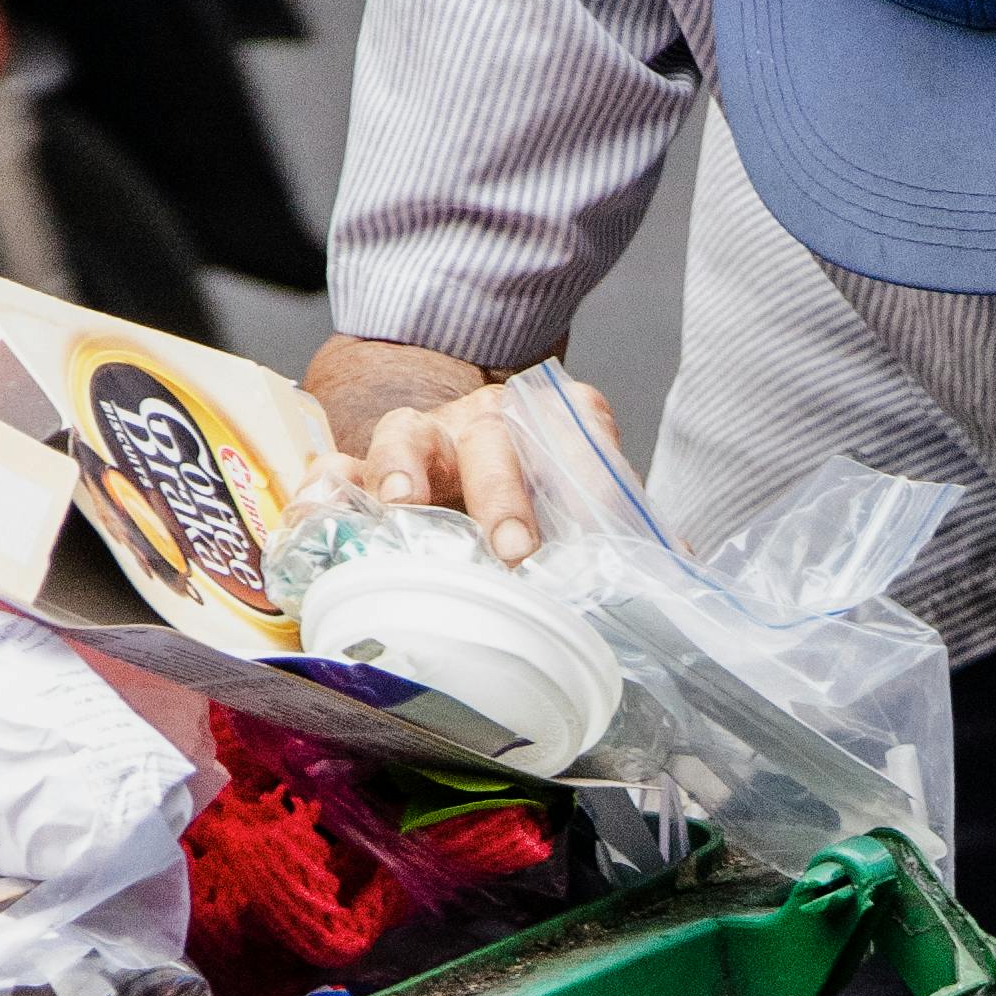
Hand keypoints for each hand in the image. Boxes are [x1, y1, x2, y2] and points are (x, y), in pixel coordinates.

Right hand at [301, 338, 629, 570]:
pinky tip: (314, 516)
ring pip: (406, 436)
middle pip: (493, 443)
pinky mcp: (361, 468)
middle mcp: (484, 423)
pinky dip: (323, 490)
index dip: (589, 481)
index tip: (597, 530)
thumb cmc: (533, 495)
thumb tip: (681, 572)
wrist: (460, 459)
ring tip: (401, 505)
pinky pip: (333, 469)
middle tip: (514, 550)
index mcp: (550, 425)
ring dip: (405, 470)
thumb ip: (624, 531)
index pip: (580, 435)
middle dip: (503, 494)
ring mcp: (420, 441)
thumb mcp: (585, 502)